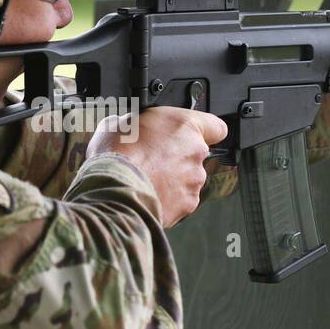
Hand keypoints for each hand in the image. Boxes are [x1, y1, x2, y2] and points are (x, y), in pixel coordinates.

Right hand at [88, 107, 227, 226]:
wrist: (114, 191)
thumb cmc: (116, 155)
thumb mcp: (117, 124)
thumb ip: (136, 124)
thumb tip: (128, 128)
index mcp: (184, 125)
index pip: (216, 126)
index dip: (205, 132)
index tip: (193, 136)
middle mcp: (196, 151)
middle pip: (196, 155)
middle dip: (178, 159)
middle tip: (152, 161)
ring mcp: (194, 179)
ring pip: (188, 179)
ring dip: (173, 180)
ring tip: (146, 181)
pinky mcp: (188, 204)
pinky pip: (181, 200)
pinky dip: (168, 200)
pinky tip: (149, 196)